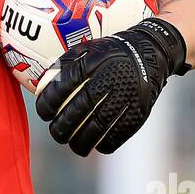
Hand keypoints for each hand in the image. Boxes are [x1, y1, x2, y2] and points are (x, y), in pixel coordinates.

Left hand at [34, 18, 188, 156]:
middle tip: (56, 132)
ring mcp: (127, 96)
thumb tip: (41, 83)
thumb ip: (66, 63)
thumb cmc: (113, 53)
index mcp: (96, 61)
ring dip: (81, 141)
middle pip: (81, 108)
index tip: (43, 112)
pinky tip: (95, 145)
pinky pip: (119, 134)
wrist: (152, 53)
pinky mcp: (139, 111)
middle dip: (62, 126)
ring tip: (71, 144)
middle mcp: (111, 78)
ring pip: (99, 126)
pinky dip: (104, 144)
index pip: (66, 83)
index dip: (50, 101)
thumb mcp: (90, 47)